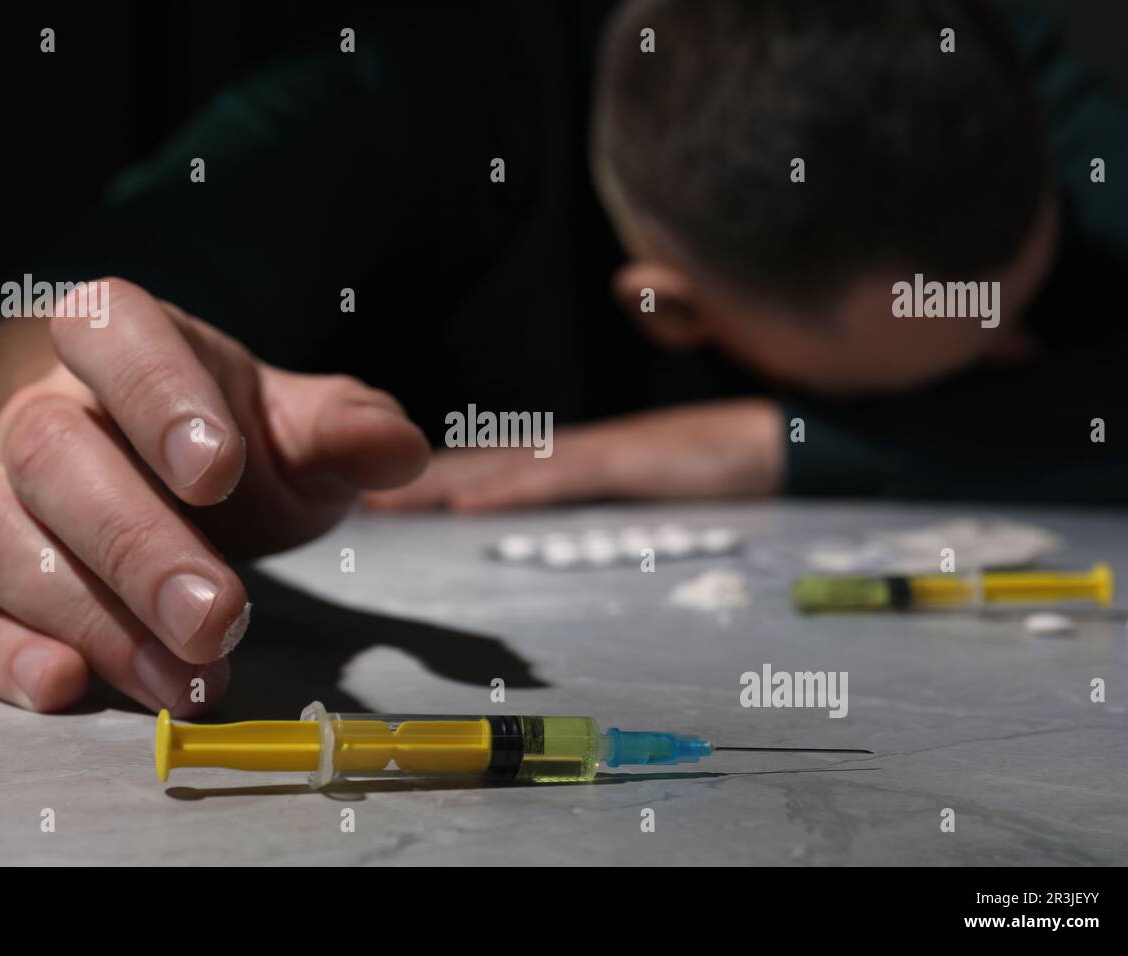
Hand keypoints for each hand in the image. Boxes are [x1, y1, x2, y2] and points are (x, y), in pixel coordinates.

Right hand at [0, 279, 428, 714]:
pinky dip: (3, 655)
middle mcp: (43, 412)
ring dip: (95, 619)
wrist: (168, 482)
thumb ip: (345, 431)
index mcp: (121, 340)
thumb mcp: (299, 429)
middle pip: (56, 458)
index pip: (114, 335)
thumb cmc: (234, 444)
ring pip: (4, 544)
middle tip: (220, 619)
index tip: (219, 469)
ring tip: (189, 680)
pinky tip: (67, 688)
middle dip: (139, 545)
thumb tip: (400, 448)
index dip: (156, 394)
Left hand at [363, 399, 781, 511]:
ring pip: (503, 469)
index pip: (487, 470)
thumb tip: (539, 518)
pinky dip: (508, 491)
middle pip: (479, 464)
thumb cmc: (709, 467)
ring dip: (442, 485)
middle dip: (414, 482)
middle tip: (354, 498)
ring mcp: (594, 454)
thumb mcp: (635, 493)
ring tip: (388, 500)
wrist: (773, 441)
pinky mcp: (624, 463)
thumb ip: (588, 498)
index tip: (378, 497)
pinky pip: (556, 480)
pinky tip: (467, 503)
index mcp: (567, 461)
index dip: (430, 481)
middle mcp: (569, 452)